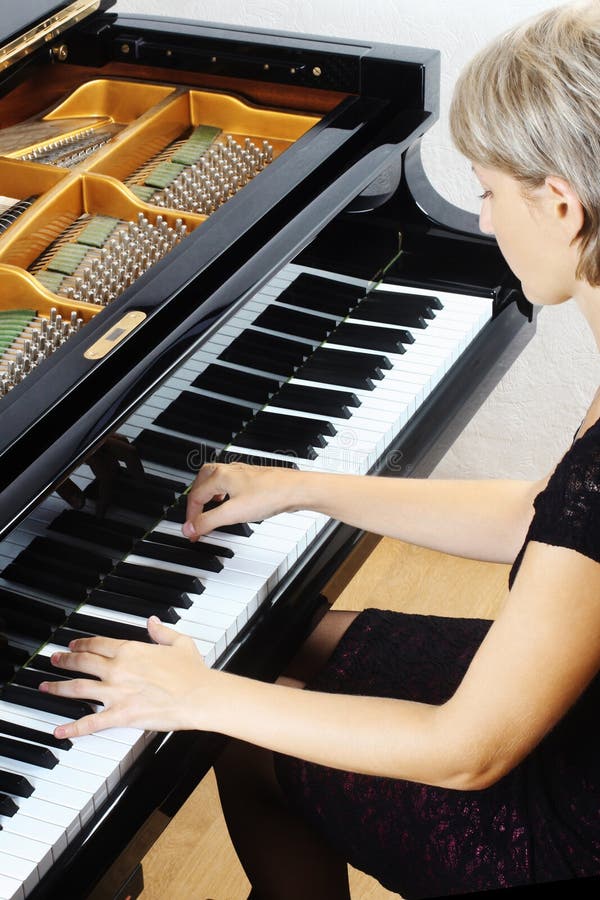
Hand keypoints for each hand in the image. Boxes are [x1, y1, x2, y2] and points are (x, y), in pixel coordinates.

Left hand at [40, 617, 209, 738]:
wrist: (199, 695)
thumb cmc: (192, 671)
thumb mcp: (179, 642)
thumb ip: (162, 631)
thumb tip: (152, 621)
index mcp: (131, 649)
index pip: (98, 644)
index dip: (82, 644)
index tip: (73, 644)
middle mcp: (118, 669)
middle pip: (82, 662)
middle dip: (65, 660)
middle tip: (53, 660)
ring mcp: (116, 692)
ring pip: (78, 688)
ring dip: (58, 687)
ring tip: (45, 686)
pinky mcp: (121, 715)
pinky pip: (91, 722)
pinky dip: (72, 728)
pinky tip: (59, 731)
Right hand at [183, 461, 302, 538]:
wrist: (295, 490)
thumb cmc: (269, 495)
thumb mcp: (233, 513)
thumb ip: (208, 521)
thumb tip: (189, 528)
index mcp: (220, 476)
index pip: (196, 495)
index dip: (191, 516)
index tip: (191, 531)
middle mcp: (229, 470)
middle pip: (202, 479)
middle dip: (195, 497)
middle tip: (193, 514)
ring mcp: (242, 473)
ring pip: (216, 478)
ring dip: (208, 492)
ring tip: (208, 507)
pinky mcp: (253, 478)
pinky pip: (229, 482)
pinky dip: (222, 491)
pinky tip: (230, 501)